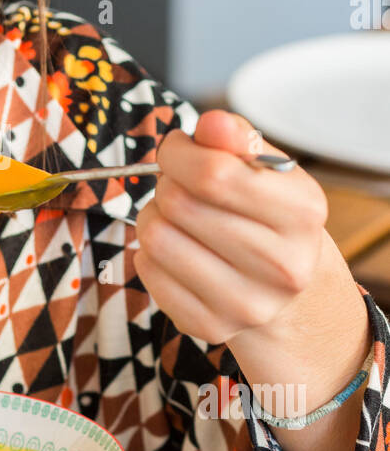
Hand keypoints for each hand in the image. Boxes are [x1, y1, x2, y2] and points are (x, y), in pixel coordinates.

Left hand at [132, 110, 328, 345]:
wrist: (289, 294)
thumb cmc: (268, 218)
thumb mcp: (267, 171)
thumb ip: (238, 138)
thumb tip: (211, 124)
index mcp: (302, 214)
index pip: (213, 173)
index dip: (178, 152)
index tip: (176, 148)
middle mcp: (283, 266)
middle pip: (179, 204)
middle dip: (167, 183)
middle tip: (178, 185)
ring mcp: (247, 303)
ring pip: (156, 238)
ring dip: (153, 216)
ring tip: (174, 216)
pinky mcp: (211, 326)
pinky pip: (148, 271)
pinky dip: (150, 253)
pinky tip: (177, 250)